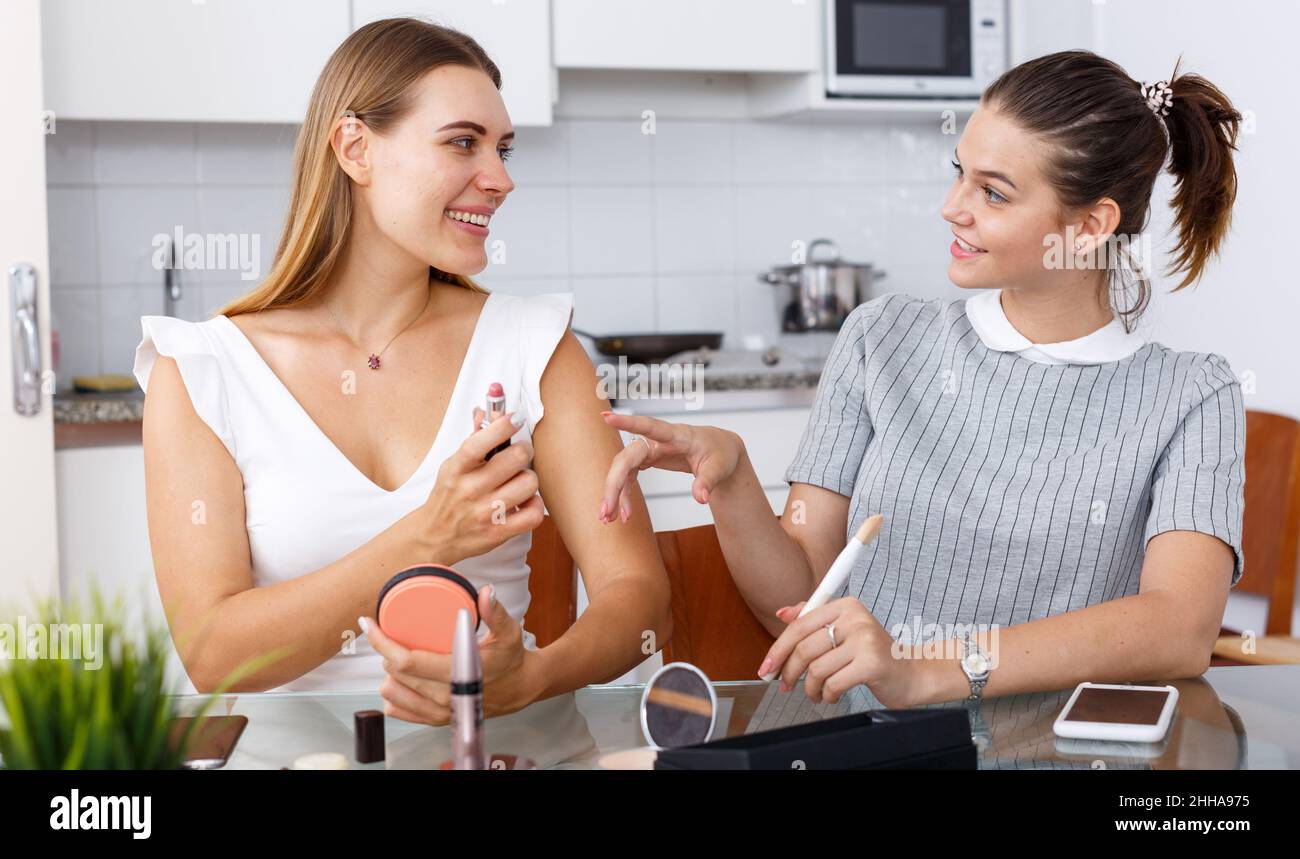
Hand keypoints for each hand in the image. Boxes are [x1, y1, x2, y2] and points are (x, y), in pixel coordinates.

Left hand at [359, 584, 543, 724]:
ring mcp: (438, 711)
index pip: (406, 661)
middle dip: (385, 650)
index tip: (369, 624)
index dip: (382, 642)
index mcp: (456, 674)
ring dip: (389, 672)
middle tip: (387, 632)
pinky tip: (400, 678)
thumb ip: (495, 612)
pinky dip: (394, 693)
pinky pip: (398, 710)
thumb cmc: (512, 658)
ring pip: (392, 693)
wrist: (521, 687)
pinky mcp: (436, 719)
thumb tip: (485, 592)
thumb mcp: (508, 632)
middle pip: (395, 674)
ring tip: (397, 654)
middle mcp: (444, 697)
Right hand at [405, 408, 543, 564]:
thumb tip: (487, 409)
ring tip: (519, 481)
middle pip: (515, 458)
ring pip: (529, 483)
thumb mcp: (453, 465)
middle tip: (520, 454)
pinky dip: (535, 505)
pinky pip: (533, 513)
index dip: (502, 426)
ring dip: (529, 479)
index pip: (479, 442)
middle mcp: (471, 489)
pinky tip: (525, 501)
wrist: (435, 536)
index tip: (515, 418)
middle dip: (524, 450)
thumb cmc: (448, 495)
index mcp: (457, 468)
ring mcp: (485, 512)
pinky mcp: (499, 532)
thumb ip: (474, 438)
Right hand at [597, 412, 743, 522]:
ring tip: (609, 519)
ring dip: (614, 494)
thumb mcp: (719, 468)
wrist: (721, 452)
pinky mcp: (647, 459)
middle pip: (627, 458)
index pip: (650, 426)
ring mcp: (650, 450)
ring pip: (623, 469)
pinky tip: (624, 513)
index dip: (628, 422)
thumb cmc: (720, 453)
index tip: (606, 418)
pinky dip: (623, 495)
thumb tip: (700, 498)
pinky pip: (629, 477)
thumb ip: (708, 482)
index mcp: (677, 435)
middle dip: (614, 484)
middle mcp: (657, 441)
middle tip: (606, 512)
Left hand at [757, 597, 935, 708]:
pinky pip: (833, 683)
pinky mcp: (872, 664)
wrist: (912, 674)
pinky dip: (827, 695)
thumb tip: (782, 613)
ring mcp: (865, 640)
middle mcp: (855, 618)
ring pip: (817, 669)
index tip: (766, 666)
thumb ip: (814, 620)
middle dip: (789, 671)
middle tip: (785, 685)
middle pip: (804, 647)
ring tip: (816, 693)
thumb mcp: (844, 632)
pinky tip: (832, 696)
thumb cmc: (874, 655)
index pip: (800, 625)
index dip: (778, 648)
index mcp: (845, 606)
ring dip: (810, 688)